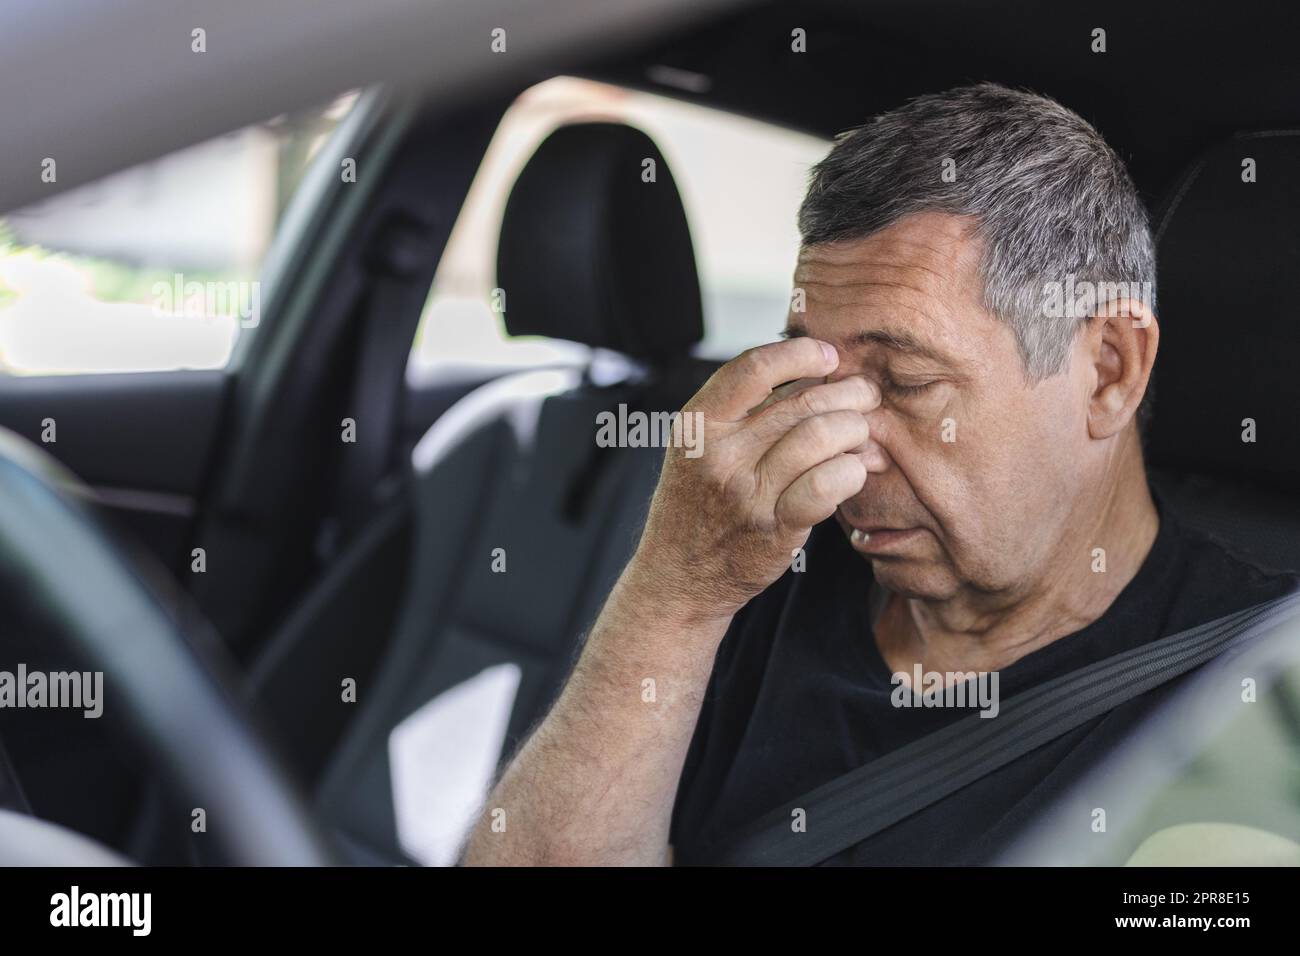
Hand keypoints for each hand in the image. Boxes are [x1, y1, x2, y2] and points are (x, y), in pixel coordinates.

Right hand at [629, 336, 879, 621]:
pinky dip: (852, 471)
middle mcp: (720, 455)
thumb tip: (817, 370)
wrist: (678, 576)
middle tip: (864, 397)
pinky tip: (854, 471)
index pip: (755, 368)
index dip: (801, 354)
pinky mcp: (775, 529)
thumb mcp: (698, 447)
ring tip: (861, 435)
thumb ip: (743, 409)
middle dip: (848, 393)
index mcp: (698, 424)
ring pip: (823, 436)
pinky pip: (829, 484)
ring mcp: (747, 494)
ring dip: (856, 431)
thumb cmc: (698, 503)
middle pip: (803, 402)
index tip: (828, 357)